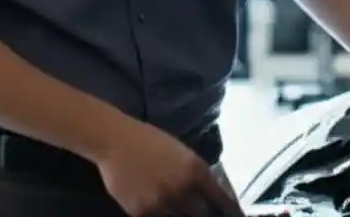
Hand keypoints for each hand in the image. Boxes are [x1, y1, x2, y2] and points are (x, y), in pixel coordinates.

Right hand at [94, 119, 243, 216]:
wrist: (115, 141)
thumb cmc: (149, 142)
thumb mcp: (181, 152)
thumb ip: (195, 173)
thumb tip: (210, 193)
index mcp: (195, 169)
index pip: (219, 198)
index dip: (228, 209)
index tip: (234, 216)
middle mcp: (182, 188)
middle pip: (201, 214)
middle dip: (202, 213)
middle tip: (198, 211)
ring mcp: (161, 202)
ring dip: (179, 214)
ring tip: (173, 204)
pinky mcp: (141, 212)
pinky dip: (159, 215)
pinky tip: (155, 205)